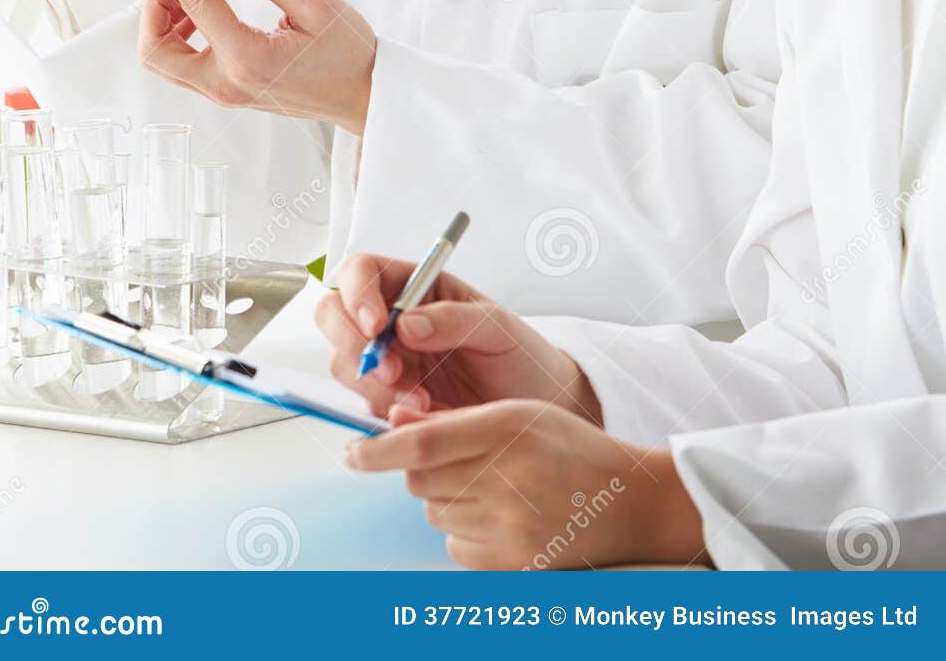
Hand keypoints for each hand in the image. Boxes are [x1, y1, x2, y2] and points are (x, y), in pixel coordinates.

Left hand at [136, 0, 376, 132]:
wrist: (363, 97)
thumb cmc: (348, 53)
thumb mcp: (317, 3)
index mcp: (249, 57)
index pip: (194, 2)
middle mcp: (227, 83)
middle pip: (154, 50)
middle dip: (155, 7)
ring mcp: (224, 93)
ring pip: (162, 62)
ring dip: (164, 24)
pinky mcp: (226, 94)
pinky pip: (180, 67)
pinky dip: (178, 37)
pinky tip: (205, 16)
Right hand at [316, 255, 599, 421]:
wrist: (536, 410)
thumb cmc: (520, 356)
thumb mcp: (498, 328)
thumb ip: (454, 319)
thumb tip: (406, 323)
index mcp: (414, 286)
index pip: (361, 271)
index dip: (356, 293)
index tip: (377, 325)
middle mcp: (390, 321)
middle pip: (333, 315)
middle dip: (352, 344)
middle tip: (390, 372)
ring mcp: (385, 362)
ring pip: (343, 365)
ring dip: (373, 386)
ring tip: (424, 402)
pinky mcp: (387, 403)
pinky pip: (363, 407)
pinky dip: (382, 415)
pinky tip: (419, 420)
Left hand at [347, 400, 707, 570]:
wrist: (627, 503)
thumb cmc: (568, 448)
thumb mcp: (517, 413)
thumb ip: (455, 420)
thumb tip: (393, 423)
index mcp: (507, 428)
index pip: (423, 443)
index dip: (378, 449)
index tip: (349, 453)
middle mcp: (505, 477)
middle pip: (420, 479)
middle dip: (421, 468)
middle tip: (456, 460)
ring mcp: (508, 527)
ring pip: (434, 511)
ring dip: (445, 497)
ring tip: (490, 486)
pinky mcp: (510, 563)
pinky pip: (453, 545)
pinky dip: (462, 530)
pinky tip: (498, 515)